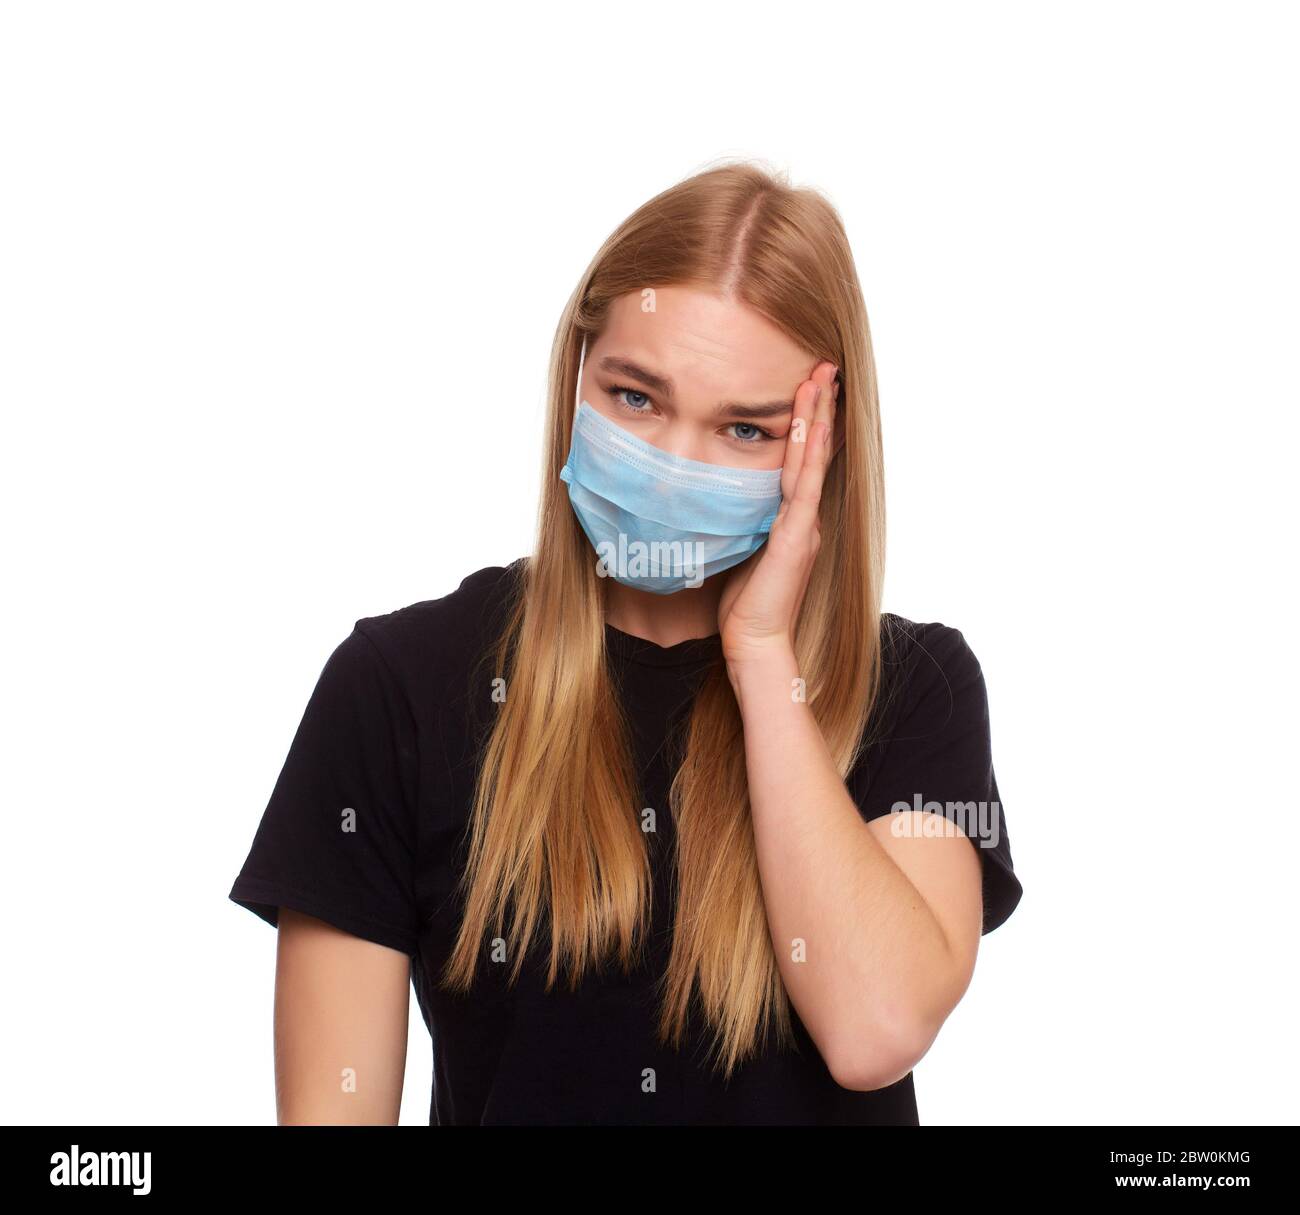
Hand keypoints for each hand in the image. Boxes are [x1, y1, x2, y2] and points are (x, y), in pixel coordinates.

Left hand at [718, 359, 838, 668]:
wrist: (755, 642)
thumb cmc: (743, 606)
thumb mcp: (741, 551)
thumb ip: (741, 524)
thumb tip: (719, 498)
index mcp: (793, 521)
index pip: (804, 462)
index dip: (810, 425)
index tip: (810, 388)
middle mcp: (806, 517)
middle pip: (817, 451)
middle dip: (821, 407)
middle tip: (825, 366)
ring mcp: (805, 524)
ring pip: (813, 459)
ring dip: (818, 415)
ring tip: (821, 377)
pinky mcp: (797, 535)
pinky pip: (804, 483)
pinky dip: (809, 449)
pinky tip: (812, 421)